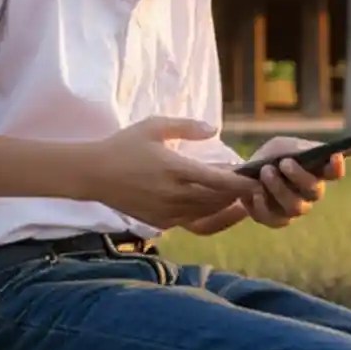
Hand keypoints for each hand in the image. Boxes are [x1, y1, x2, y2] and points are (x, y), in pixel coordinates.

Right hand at [84, 116, 260, 229]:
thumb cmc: (124, 145)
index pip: (219, 181)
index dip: (242, 182)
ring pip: (208, 213)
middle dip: (240, 193)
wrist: (93, 174)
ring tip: (244, 195)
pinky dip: (211, 216)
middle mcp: (174, 195)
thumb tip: (215, 130)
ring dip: (228, 205)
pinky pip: (194, 223)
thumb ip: (187, 127)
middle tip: (257, 184)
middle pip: (219, 199)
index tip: (257, 177)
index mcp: (175, 170)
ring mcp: (168, 212)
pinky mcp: (161, 222)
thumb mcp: (154, 126)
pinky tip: (220, 207)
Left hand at [241, 136, 346, 228]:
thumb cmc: (273, 157)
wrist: (249, 174)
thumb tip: (296, 157)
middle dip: (299, 176)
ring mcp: (296, 209)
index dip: (337, 166)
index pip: (334, 172)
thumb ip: (291, 151)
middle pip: (315, 191)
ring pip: (295, 207)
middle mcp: (311, 193)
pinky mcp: (278, 220)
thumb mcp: (281, 147)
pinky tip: (255, 193)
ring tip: (265, 171)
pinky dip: (262, 204)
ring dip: (278, 188)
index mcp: (318, 171)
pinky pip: (274, 218)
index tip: (335, 155)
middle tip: (284, 162)